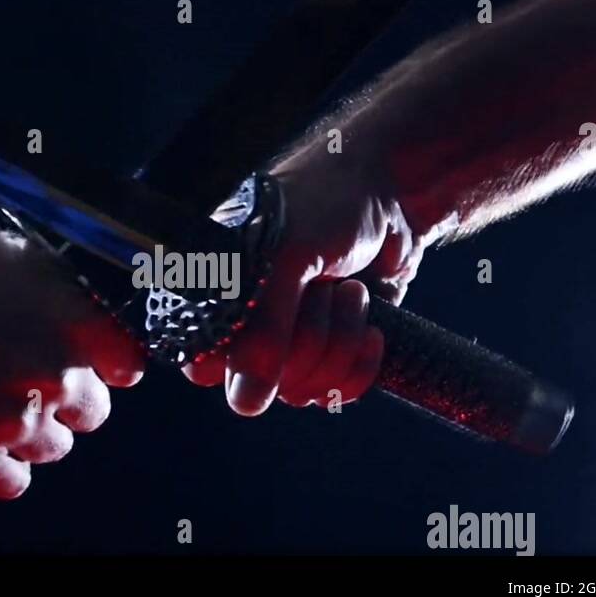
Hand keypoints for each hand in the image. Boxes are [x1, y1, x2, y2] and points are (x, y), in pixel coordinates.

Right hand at [0, 221, 144, 497]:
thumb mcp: (18, 256)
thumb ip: (65, 295)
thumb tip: (89, 318)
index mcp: (77, 323)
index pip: (127, 365)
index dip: (107, 367)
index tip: (92, 369)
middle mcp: (59, 374)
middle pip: (92, 413)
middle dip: (66, 401)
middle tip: (24, 381)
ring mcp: (19, 419)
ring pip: (54, 448)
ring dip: (31, 432)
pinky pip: (13, 482)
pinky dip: (0, 467)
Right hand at [183, 143, 446, 414]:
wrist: (394, 193)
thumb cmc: (328, 205)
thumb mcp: (289, 259)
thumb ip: (263, 329)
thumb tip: (244, 403)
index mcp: (215, 297)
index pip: (201, 365)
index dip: (238, 360)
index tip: (279, 322)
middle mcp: (246, 328)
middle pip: (262, 385)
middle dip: (307, 336)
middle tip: (321, 285)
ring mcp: (289, 344)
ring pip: (303, 390)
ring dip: (339, 339)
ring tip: (350, 290)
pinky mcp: (332, 353)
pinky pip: (338, 390)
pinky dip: (361, 361)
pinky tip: (372, 326)